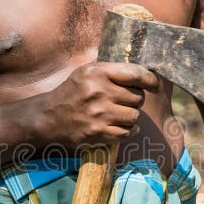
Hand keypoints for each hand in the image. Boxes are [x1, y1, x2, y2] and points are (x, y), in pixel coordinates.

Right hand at [39, 62, 158, 147]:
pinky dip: (128, 131)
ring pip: (134, 116)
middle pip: (137, 97)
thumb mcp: (87, 72)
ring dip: (131, 116)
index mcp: (97, 73)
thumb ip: (112, 71)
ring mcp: (99, 114)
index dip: (150, 79)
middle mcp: (98, 92)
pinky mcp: (98, 133)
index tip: (154, 84)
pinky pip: (127, 132)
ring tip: (120, 114)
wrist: (49, 117)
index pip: (135, 73)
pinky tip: (120, 126)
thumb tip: (145, 72)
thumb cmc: (73, 92)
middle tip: (123, 101)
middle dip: (135, 100)